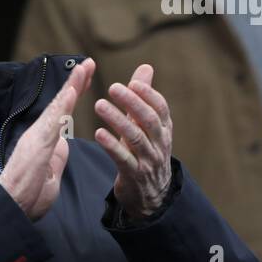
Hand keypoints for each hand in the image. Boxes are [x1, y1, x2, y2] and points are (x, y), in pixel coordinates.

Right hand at [0, 59, 94, 220]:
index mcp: (45, 142)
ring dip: (72, 86)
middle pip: (61, 104)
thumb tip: (64, 145)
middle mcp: (40, 135)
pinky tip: (73, 91)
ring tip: (84, 68)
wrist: (11, 208)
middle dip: (76, 83)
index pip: (63, 113)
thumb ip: (58, 159)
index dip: (75, 94)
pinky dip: (63, 105)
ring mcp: (38, 138)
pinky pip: (53, 122)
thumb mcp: (51, 177)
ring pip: (58, 107)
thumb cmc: (28, 197)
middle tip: (89, 63)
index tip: (86, 78)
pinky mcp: (37, 145)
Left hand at [93, 64, 173, 221]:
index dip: (148, 94)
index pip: (160, 108)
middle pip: (148, 120)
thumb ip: (144, 97)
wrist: (151, 195)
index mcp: (163, 129)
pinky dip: (111, 145)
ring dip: (117, 120)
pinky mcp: (134, 175)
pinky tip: (98, 133)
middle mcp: (159, 143)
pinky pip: (123, 158)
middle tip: (113, 87)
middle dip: (131, 103)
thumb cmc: (146, 152)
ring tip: (99, 105)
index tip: (133, 82)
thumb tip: (145, 67)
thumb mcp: (147, 125)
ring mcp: (148, 160)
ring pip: (135, 138)